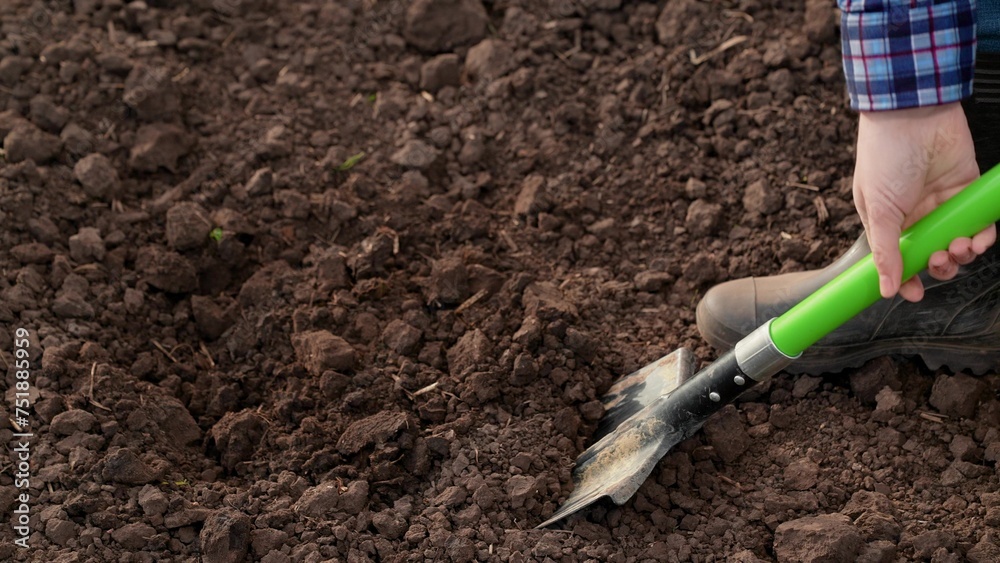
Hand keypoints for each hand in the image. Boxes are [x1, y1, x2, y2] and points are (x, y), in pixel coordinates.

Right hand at [852, 102, 994, 301]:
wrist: (913, 115)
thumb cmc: (884, 157)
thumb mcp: (878, 210)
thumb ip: (885, 251)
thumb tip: (886, 288)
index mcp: (888, 221)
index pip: (897, 259)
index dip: (906, 279)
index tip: (914, 293)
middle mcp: (916, 215)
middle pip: (932, 255)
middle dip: (939, 266)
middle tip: (942, 261)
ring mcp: (942, 204)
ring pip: (957, 243)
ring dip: (961, 253)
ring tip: (960, 247)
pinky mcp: (966, 191)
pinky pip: (979, 222)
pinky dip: (982, 235)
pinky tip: (977, 237)